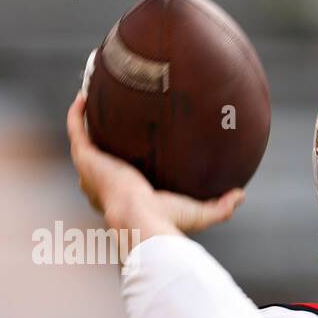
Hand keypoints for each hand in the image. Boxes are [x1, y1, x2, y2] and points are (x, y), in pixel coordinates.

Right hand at [66, 89, 243, 235]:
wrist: (141, 219)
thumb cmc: (166, 221)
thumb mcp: (198, 213)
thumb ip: (220, 206)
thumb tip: (241, 195)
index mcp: (122, 200)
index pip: (118, 182)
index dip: (121, 168)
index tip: (132, 151)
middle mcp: (101, 186)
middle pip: (96, 161)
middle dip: (99, 143)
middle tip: (110, 123)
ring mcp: (91, 171)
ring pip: (82, 141)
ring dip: (84, 121)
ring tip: (91, 101)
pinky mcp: (86, 157)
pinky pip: (77, 129)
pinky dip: (78, 113)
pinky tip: (85, 96)